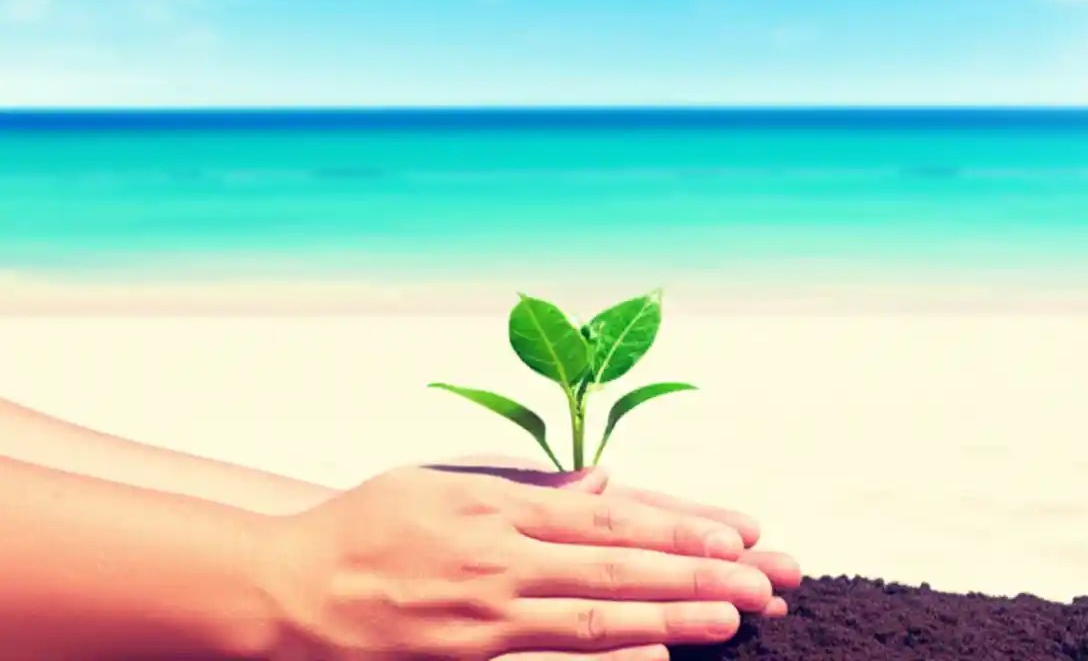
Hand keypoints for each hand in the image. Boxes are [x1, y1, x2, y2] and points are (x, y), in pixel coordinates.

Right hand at [255, 465, 775, 659]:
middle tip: (763, 577)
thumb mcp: (441, 484)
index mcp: (496, 506)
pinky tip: (655, 656)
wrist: (285, 592)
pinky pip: (548, 658)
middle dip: (695, 569)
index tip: (735, 530)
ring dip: (669, 615)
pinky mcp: (468, 658)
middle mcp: (499, 558)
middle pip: (615, 563)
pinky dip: (607, 656)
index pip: (606, 515)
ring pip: (594, 614)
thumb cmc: (363, 528)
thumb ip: (526, 488)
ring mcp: (485, 614)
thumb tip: (600, 486)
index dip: (675, 523)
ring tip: (734, 616)